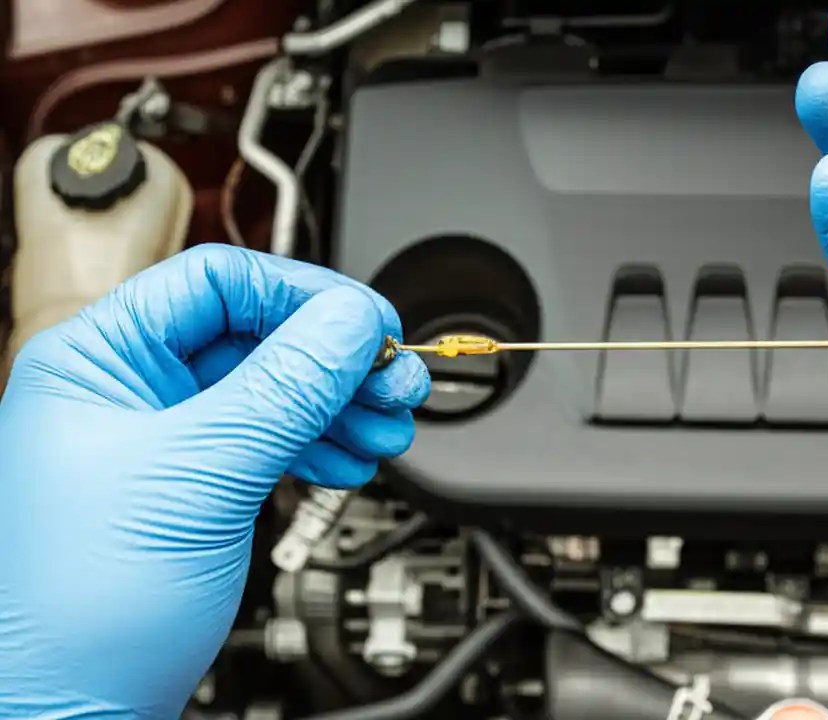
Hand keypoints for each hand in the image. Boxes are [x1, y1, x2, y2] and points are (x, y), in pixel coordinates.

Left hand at [0, 245, 429, 717]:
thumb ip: (285, 389)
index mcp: (101, 359)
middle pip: (260, 334)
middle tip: (396, 382)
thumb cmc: (73, 611)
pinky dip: (323, 443)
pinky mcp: (199, 485)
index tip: (373, 327)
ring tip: (386, 428)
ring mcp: (168, 439)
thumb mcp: (197, 476)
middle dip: (338, 358)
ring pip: (277, 389)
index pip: (221, 283)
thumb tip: (353, 322)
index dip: (306, 297)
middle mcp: (133, 390)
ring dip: (342, 403)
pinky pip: (276, 438)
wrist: (64, 715)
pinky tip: (351, 459)